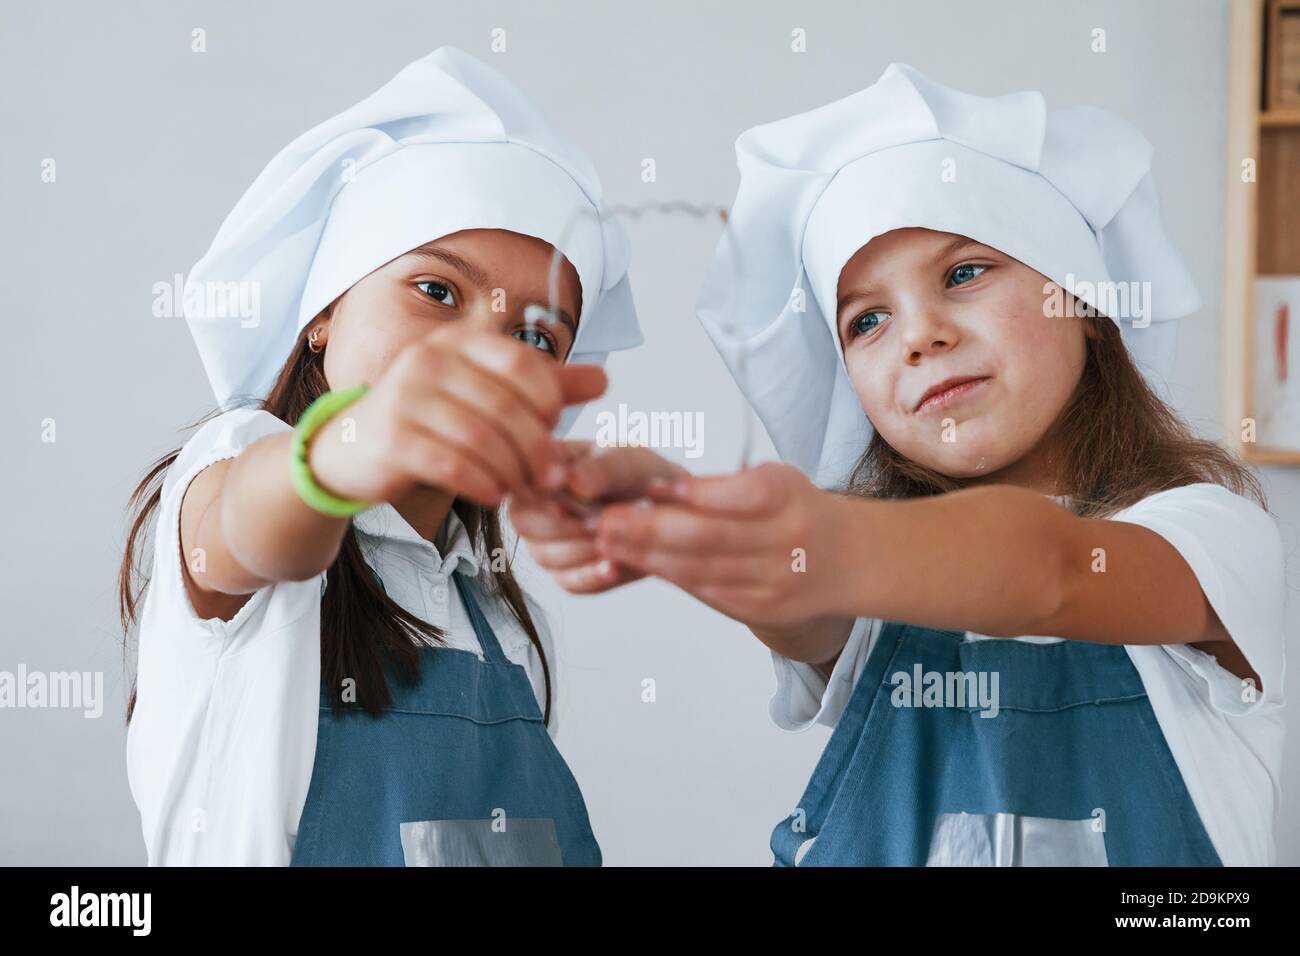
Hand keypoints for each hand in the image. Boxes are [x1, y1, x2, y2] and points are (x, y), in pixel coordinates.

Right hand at [306, 326, 605, 506]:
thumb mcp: (488, 394)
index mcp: (461, 341)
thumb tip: (604, 380)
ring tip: (523, 490)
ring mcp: (406, 396)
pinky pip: (451, 464)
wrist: (352, 448)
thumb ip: (545, 387)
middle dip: (537, 448)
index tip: (557, 432)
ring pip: (481, 438)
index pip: (523, 364)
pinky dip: (481, 484)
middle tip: (554, 479)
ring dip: (512, 471)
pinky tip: (494, 496)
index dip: (549, 402)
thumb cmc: (432, 419)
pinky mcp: (391, 437)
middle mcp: (430, 358)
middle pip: (505, 406)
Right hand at [509, 443, 689, 593]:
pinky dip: (594, 575)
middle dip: (566, 526)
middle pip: (526, 524)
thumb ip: (601, 469)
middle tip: (601, 522)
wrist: (664, 506)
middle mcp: (532, 509)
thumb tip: (574, 484)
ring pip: (547, 556)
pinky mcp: (565, 574)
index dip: (542, 497)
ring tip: (617, 539)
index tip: (572, 502)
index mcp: (535, 471)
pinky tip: (616, 565)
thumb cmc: (635, 473)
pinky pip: (570, 582)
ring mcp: (544, 544)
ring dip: (583, 549)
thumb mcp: (624, 460)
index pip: (520, 485)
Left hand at [589, 462, 848, 630]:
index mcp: (790, 498)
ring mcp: (774, 581)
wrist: (847, 561)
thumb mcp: (775, 481)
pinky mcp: (761, 609)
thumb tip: (657, 491)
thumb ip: (723, 486)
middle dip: (652, 530)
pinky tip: (636, 566)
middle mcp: (786, 541)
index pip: (739, 495)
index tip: (650, 486)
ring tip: (608, 544)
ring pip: (703, 569)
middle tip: (606, 520)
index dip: (693, 493)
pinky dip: (669, 576)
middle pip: (712, 537)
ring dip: (649, 558)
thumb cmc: (796, 509)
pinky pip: (707, 592)